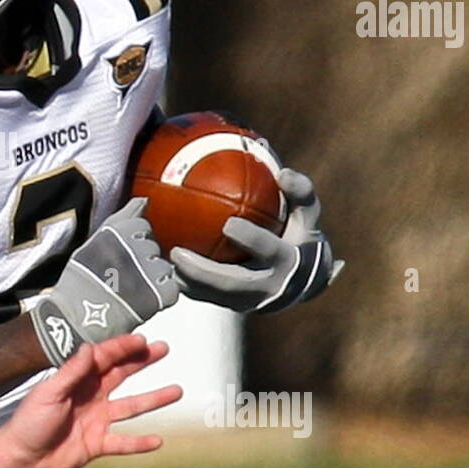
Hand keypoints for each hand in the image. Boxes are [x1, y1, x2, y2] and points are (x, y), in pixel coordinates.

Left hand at [0, 334, 180, 467]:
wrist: (20, 460)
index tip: (142, 339)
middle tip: (163, 349)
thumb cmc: (28, 424)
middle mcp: (89, 397)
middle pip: (121, 375)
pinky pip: (123, 442)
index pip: (104, 358)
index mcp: (76, 381)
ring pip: (130, 407)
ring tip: (176, 390)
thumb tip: (91, 348)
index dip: (122, 347)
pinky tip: (158, 441)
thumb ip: (71, 372)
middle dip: (141, 362)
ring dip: (153, 399)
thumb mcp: (49, 393)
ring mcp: (95, 420)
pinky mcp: (96, 444)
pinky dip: (139, 442)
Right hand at [31, 198, 180, 365]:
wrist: (77, 318)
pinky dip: (160, 296)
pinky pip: (171, 288)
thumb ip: (123, 216)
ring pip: (163, 267)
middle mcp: (138, 246)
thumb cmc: (81, 280)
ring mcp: (151, 269)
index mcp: (120, 230)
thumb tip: (144, 200)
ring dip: (152, 278)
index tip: (118, 257)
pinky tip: (142, 301)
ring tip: (131, 290)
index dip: (131, 243)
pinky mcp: (161, 293)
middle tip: (121, 276)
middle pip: (152, 246)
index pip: (141, 226)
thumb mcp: (97, 239)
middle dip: (142, 260)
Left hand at [170, 167, 343, 313]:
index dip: (251, 239)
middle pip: (232, 283)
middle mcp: (269, 286)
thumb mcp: (306, 213)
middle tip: (176, 253)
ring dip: (187, 280)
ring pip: (213, 296)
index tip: (228, 225)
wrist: (303, 281)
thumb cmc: (299, 234)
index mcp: (287, 260)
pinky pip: (205, 297)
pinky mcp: (233, 305)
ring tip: (162, 261)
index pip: (269, 249)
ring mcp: (249, 300)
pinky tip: (163, 266)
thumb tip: (276, 162)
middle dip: (203, 272)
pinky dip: (185, 283)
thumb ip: (298, 189)